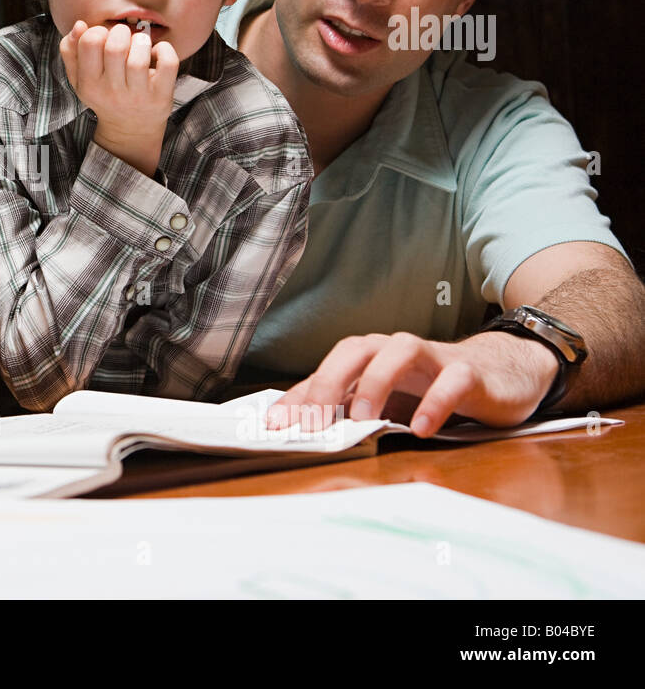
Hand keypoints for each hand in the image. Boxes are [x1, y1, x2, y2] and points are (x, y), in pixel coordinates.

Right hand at [60, 20, 176, 167]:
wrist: (130, 130)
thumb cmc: (105, 96)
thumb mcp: (80, 78)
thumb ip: (71, 51)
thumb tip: (80, 25)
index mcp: (89, 84)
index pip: (90, 42)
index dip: (98, 31)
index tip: (103, 38)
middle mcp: (112, 92)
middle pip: (115, 47)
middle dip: (121, 32)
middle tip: (123, 39)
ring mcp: (138, 95)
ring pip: (140, 56)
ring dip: (141, 41)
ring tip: (139, 45)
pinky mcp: (161, 96)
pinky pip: (168, 63)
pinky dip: (164, 50)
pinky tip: (156, 53)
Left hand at [263, 331, 561, 435]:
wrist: (501, 375)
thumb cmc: (431, 387)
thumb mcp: (385, 400)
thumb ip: (344, 408)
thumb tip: (293, 424)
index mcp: (371, 356)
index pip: (327, 367)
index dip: (300, 394)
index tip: (277, 424)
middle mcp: (395, 350)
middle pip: (356, 349)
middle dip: (329, 381)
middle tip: (314, 420)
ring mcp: (434, 358)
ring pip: (400, 351)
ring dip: (377, 382)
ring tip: (364, 419)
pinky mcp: (470, 373)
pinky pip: (452, 380)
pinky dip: (435, 403)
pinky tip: (421, 429)